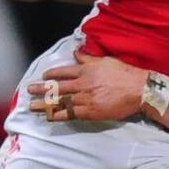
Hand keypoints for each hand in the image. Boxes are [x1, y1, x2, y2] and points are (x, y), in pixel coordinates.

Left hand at [27, 51, 147, 121]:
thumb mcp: (106, 61)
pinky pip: (70, 114)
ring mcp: (85, 98)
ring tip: (32, 106)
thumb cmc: (125, 74)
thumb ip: (89, 58)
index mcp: (86, 70)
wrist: (139, 90)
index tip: (44, 76)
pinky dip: (58, 115)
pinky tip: (49, 116)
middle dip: (41, 89)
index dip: (51, 75)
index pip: (63, 72)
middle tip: (29, 91)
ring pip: (60, 102)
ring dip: (44, 104)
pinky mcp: (91, 111)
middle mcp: (82, 83)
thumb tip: (76, 52)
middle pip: (57, 87)